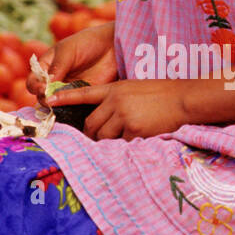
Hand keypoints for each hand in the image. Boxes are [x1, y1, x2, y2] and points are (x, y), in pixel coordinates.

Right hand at [26, 22, 116, 102]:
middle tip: (50, 100)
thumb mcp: (68, 51)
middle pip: (42, 96)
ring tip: (60, 107)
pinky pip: (73, 108)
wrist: (112, 46)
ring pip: (57, 105)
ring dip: (56, 108)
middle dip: (44, 99)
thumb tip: (45, 86)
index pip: (33, 81)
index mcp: (47, 67)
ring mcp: (68, 90)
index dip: (35, 86)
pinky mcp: (82, 98)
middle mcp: (55, 81)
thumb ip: (57, 67)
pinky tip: (72, 111)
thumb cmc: (88, 42)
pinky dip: (71, 112)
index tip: (42, 88)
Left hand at [48, 78, 187, 139]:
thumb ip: (118, 100)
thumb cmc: (164, 95)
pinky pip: (120, 143)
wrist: (184, 99)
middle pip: (91, 123)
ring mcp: (123, 114)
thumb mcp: (136, 90)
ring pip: (103, 136)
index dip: (65, 97)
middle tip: (99, 141)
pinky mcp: (133, 128)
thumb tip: (105, 118)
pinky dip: (125, 146)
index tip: (50, 100)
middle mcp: (115, 100)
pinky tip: (137, 140)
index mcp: (115, 89)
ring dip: (108, 142)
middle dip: (92, 135)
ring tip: (121, 140)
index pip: (84, 93)